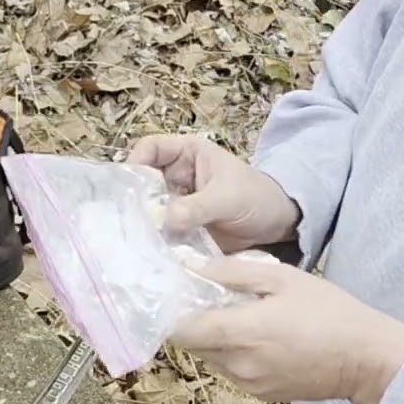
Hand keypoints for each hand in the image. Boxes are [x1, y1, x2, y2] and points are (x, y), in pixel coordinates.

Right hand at [127, 135, 300, 252]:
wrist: (277, 225)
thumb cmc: (257, 197)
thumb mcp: (229, 198)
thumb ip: (198, 207)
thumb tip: (165, 219)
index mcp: (185, 154)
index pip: (149, 149)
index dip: (135, 163)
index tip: (127, 187)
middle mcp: (175, 177)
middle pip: (141, 183)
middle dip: (133, 201)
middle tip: (126, 221)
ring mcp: (175, 204)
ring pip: (148, 211)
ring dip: (142, 225)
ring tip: (135, 241)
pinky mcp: (179, 229)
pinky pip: (160, 233)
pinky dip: (155, 243)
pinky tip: (149, 254)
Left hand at [169, 257, 403, 403]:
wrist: (366, 360)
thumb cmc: (330, 312)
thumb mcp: (283, 278)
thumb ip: (232, 272)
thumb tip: (192, 265)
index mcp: (239, 333)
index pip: (180, 330)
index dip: (172, 312)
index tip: (178, 294)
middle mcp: (237, 364)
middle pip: (193, 345)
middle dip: (196, 322)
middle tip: (213, 298)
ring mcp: (248, 384)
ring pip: (211, 359)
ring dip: (216, 339)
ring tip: (242, 316)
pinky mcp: (260, 395)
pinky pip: (232, 372)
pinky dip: (235, 355)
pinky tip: (261, 338)